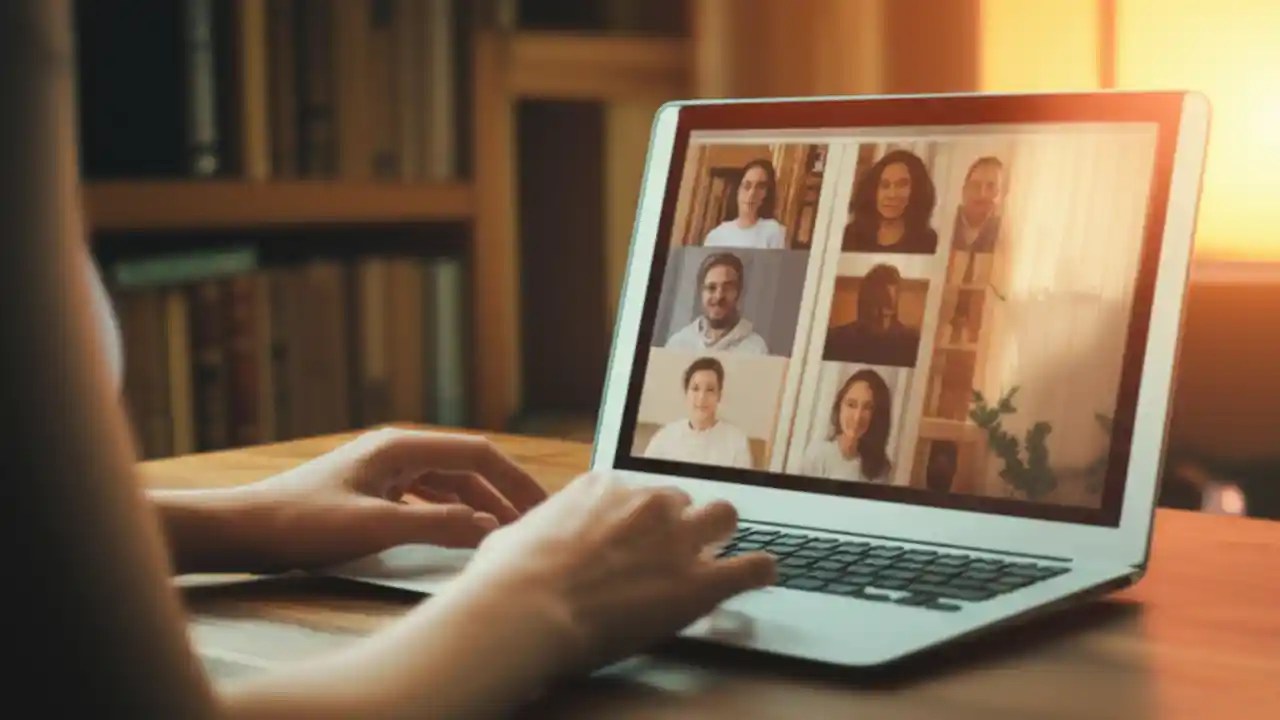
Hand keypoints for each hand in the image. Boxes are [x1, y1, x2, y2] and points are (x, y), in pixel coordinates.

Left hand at [166, 428, 547, 573]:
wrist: (243, 531)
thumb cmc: (301, 523)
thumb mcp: (375, 527)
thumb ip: (438, 524)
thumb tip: (491, 528)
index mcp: (399, 447)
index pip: (477, 452)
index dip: (515, 479)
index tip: (542, 506)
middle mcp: (395, 452)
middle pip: (466, 467)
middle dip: (502, 493)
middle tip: (534, 524)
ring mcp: (383, 471)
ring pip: (448, 484)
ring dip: (478, 505)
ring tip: (506, 532)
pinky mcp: (371, 492)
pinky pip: (426, 498)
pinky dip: (451, 513)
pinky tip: (462, 532)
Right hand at [455, 472, 776, 674]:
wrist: (525, 611)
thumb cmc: (507, 580)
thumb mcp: (512, 537)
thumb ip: (535, 532)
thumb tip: (521, 541)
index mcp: (602, 488)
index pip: (637, 492)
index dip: (638, 519)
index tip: (634, 537)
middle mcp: (645, 504)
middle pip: (682, 502)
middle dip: (678, 525)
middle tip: (668, 554)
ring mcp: (676, 540)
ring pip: (723, 517)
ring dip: (719, 535)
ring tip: (717, 555)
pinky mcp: (698, 582)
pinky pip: (752, 567)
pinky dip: (760, 571)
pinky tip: (763, 574)